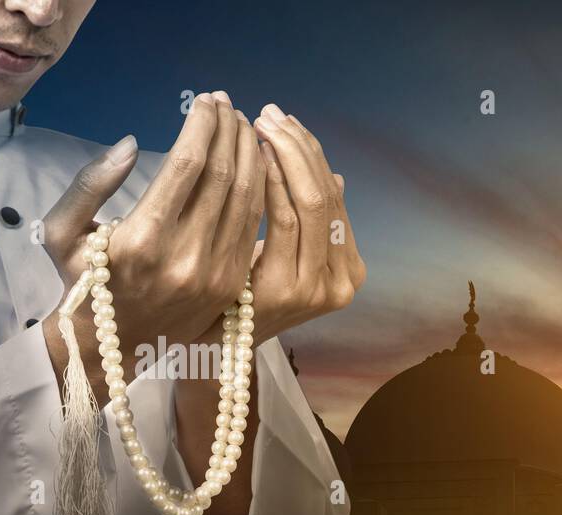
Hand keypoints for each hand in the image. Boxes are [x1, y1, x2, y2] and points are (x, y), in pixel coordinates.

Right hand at [40, 91, 264, 397]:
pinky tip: (255, 162)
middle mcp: (183, 256)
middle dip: (231, 130)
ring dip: (250, 152)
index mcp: (141, 239)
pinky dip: (261, 186)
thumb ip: (89, 183)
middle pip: (223, 174)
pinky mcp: (231, 285)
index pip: (186, 163)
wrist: (112, 347)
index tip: (205, 99)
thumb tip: (131, 144)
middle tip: (229, 104)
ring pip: (247, 197)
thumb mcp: (63, 232)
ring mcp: (213, 273)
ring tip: (244, 125)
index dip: (202, 124)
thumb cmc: (85, 282)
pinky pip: (253, 224)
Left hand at [241, 103, 365, 345]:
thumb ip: (310, 224)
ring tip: (260, 125)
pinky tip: (254, 155)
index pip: (335, 195)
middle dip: (298, 146)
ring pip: (310, 202)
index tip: (286, 121)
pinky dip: (271, 182)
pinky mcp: (283, 291)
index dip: (312, 153)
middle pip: (327, 194)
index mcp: (349, 271)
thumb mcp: (288, 260)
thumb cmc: (246, 298)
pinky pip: (283, 220)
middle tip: (270, 114)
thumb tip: (336, 176)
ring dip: (285, 155)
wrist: (213, 352)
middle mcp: (341, 283)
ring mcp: (315, 289)